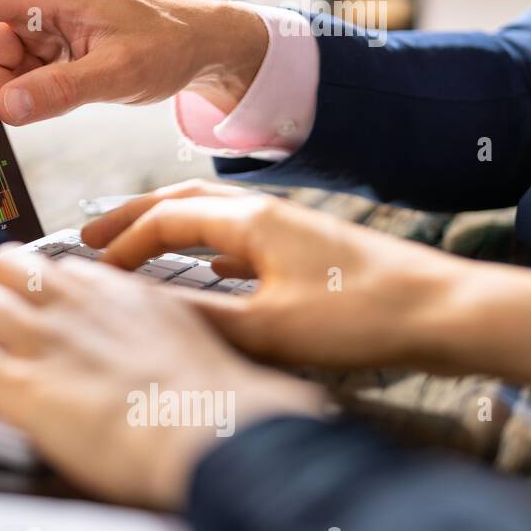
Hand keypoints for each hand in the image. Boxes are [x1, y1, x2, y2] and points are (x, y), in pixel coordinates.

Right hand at [0, 0, 266, 124]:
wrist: (201, 44)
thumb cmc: (166, 45)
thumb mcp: (118, 73)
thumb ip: (60, 92)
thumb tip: (6, 108)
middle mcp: (32, 3)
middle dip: (5, 88)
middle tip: (54, 94)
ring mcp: (37, 26)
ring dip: (24, 93)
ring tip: (75, 86)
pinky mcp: (44, 47)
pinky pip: (16, 80)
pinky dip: (34, 93)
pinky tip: (71, 86)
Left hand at [0, 246, 322, 509]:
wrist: (210, 427)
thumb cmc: (219, 403)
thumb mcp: (198, 351)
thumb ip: (164, 342)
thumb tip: (168, 360)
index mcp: (122, 292)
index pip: (67, 269)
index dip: (39, 276)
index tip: (29, 282)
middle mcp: (75, 303)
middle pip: (12, 267)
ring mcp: (42, 337)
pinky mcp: (16, 380)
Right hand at [82, 180, 509, 376]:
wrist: (441, 310)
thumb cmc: (360, 316)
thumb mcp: (269, 327)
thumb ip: (202, 319)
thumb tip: (143, 316)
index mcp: (249, 221)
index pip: (165, 219)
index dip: (121, 243)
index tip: (90, 268)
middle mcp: (264, 214)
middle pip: (181, 202)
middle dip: (131, 216)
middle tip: (89, 234)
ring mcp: (288, 229)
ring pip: (211, 218)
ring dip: (167, 229)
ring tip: (136, 246)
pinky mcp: (308, 251)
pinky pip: (242, 239)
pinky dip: (209, 247)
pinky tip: (212, 271)